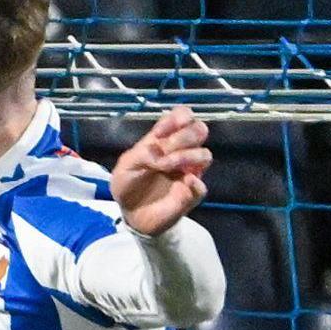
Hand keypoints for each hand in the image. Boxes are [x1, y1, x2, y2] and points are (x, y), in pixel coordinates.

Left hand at [110, 104, 212, 236]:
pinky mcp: (191, 194)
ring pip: (205, 155)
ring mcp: (189, 172)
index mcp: (165, 140)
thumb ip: (141, 154)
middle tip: (164, 150)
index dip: (177, 118)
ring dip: (187, 156)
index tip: (159, 134)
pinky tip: (184, 181)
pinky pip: (201, 186)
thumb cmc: (128, 184)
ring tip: (166, 166)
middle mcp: (181, 151)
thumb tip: (162, 156)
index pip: (183, 116)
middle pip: (199, 130)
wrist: (130, 213)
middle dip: (183, 137)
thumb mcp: (125, 165)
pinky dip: (195, 183)